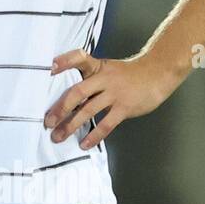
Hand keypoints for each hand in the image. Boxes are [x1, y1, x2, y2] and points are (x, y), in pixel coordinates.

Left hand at [44, 49, 178, 150]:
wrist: (157, 74)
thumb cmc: (126, 74)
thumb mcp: (106, 68)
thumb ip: (89, 78)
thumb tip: (65, 97)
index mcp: (97, 67)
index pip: (79, 58)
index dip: (64, 61)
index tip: (49, 67)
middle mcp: (104, 78)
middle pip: (78, 92)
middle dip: (60, 108)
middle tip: (47, 121)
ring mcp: (115, 93)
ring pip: (88, 110)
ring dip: (71, 125)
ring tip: (58, 136)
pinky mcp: (124, 107)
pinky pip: (106, 124)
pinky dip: (94, 136)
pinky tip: (84, 144)